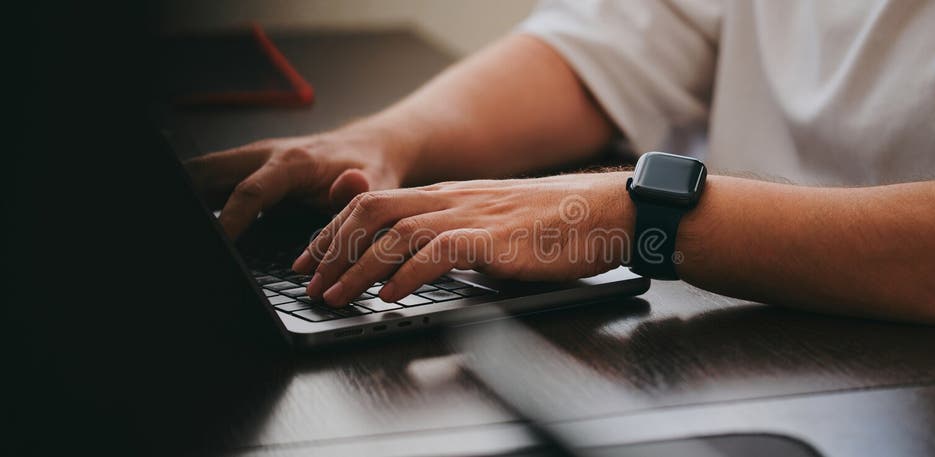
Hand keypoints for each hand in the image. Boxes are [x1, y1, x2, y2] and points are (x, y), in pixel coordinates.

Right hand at [185, 127, 412, 238]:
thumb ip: (357, 194)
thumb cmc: (371, 170)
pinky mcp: (250, 169)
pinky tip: (201, 220)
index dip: (231, 220)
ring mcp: (254, 160)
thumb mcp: (374, 186)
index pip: (250, 192)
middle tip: (187, 234)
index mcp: (293, 162)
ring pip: (205, 172)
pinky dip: (200, 197)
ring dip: (192, 195)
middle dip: (189, 196)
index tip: (218, 243)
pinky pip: (214, 180)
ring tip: (190, 232)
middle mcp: (266, 155)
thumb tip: (349, 186)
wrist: (370, 147)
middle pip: (209, 171)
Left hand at [292, 172, 635, 306]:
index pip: (375, 203)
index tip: (314, 260)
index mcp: (448, 196)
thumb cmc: (553, 224)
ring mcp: (472, 216)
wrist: (604, 212)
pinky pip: (438, 252)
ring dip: (359, 267)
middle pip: (372, 211)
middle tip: (312, 281)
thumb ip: (454, 238)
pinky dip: (406, 274)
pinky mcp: (494, 239)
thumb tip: (421, 266)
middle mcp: (452, 199)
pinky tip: (390, 295)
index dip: (336, 231)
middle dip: (333, 247)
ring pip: (395, 233)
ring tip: (339, 295)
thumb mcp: (491, 225)